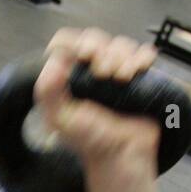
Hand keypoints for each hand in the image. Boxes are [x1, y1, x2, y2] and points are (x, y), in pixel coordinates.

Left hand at [34, 28, 161, 166]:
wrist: (120, 153)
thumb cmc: (88, 139)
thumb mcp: (58, 118)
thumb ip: (47, 91)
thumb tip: (53, 59)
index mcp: (68, 76)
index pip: (66, 43)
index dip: (73, 43)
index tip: (82, 55)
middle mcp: (91, 70)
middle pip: (95, 38)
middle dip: (99, 50)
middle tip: (101, 73)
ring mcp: (116, 71)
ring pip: (120, 43)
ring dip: (121, 56)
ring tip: (120, 79)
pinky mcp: (139, 76)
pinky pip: (144, 53)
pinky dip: (141, 58)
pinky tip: (136, 72)